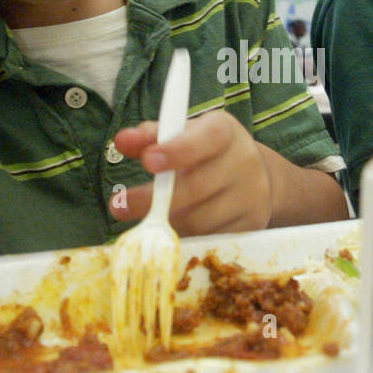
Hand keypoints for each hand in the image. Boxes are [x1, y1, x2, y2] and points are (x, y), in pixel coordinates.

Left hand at [110, 112, 273, 235]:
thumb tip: (122, 140)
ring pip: (202, 220)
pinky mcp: (252, 225)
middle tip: (119, 206)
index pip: (207, 139)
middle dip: (153, 199)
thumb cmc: (205, 152)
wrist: (253, 176)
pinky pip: (211, 240)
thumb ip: (150, 137)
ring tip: (145, 221)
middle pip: (199, 187)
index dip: (177, 151)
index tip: (147, 162)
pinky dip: (185, 238)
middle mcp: (244, 162)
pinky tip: (169, 232)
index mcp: (225, 132)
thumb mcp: (182, 135)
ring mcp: (252, 196)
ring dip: (166, 223)